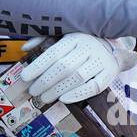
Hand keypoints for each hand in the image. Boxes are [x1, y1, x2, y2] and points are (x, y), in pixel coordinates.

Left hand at [19, 33, 134, 106]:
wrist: (112, 48)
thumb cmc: (81, 45)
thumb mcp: (63, 36)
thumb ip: (43, 40)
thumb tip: (24, 48)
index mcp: (74, 37)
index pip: (53, 53)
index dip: (38, 66)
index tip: (25, 77)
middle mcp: (88, 47)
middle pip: (64, 67)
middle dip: (45, 81)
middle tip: (33, 91)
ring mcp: (100, 60)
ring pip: (77, 77)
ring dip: (58, 90)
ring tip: (44, 97)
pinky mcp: (109, 73)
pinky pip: (94, 86)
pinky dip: (78, 95)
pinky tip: (63, 99)